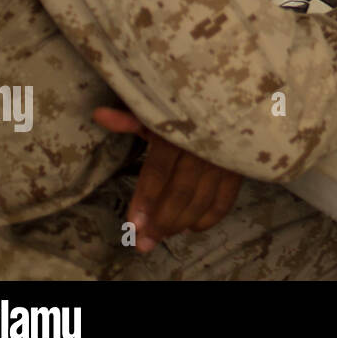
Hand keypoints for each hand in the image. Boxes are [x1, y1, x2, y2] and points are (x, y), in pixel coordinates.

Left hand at [93, 107, 241, 253]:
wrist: (234, 94)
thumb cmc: (188, 104)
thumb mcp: (160, 108)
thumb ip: (131, 118)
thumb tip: (98, 115)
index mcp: (176, 133)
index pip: (157, 172)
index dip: (144, 200)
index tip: (132, 226)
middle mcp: (201, 148)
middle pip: (180, 192)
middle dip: (160, 222)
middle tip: (144, 243)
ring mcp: (222, 160)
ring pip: (202, 200)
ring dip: (181, 223)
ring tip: (162, 237)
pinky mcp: (238, 168)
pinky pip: (226, 199)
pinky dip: (210, 218)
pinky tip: (193, 228)